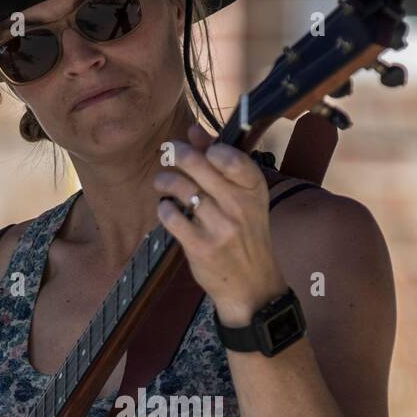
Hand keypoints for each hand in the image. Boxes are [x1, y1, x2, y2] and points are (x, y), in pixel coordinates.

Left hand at [153, 122, 288, 325]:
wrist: (251, 286)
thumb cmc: (245, 236)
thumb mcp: (245, 200)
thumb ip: (221, 162)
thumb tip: (193, 130)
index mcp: (255, 190)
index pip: (232, 157)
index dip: (210, 148)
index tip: (198, 148)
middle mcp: (240, 207)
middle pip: (199, 166)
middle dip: (177, 155)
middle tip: (169, 155)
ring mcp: (220, 227)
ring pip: (181, 189)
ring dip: (165, 181)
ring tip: (162, 182)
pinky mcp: (201, 246)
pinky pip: (172, 217)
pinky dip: (163, 209)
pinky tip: (166, 209)